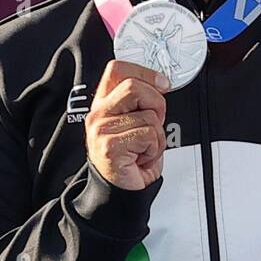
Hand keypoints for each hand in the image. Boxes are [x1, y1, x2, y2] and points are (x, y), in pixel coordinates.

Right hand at [85, 59, 170, 190]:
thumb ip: (140, 100)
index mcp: (104, 103)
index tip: (162, 84)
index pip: (118, 69)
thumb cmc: (131, 158)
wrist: (121, 191)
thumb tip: (161, 83)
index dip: (144, 73)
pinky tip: (141, 157)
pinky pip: (148, 135)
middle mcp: (98, 114)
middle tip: (154, 123)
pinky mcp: (110, 146)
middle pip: (134, 87)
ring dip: (157, 135)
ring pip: (148, 115)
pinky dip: (154, 149)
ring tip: (143, 147)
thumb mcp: (135, 121)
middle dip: (156, 104)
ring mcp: (101, 130)